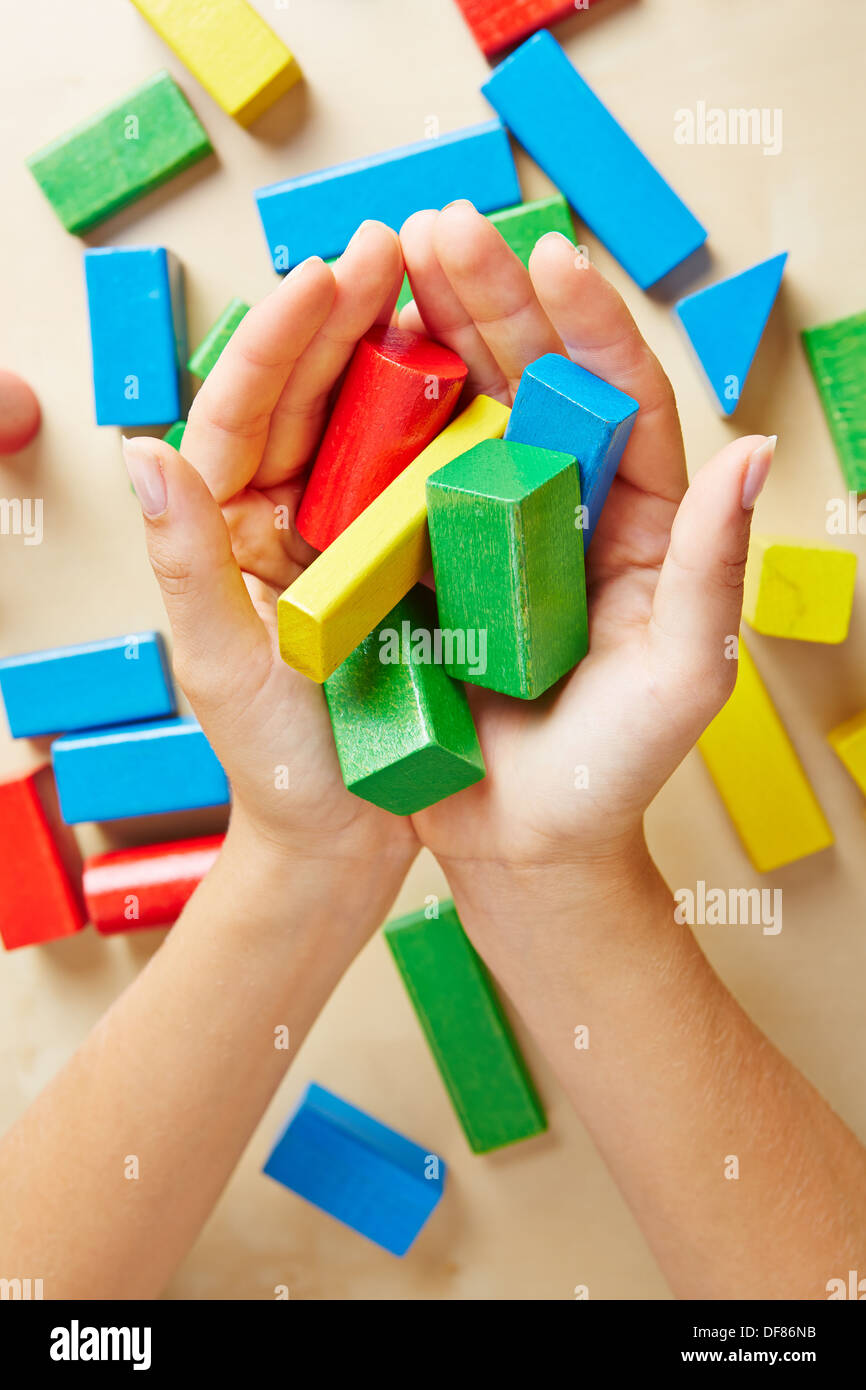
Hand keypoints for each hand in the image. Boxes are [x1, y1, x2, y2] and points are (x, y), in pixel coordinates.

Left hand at [123, 223, 418, 875]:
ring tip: (445, 281)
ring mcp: (343, 531)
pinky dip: (450, 420)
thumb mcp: (225, 669)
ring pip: (368, 419)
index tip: (328, 275)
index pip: (240, 412)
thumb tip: (141, 453)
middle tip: (399, 245)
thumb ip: (186, 564)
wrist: (347, 836)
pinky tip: (486, 371)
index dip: (281, 339)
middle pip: (308, 394)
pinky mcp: (401, 557)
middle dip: (347, 316)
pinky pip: (423, 472)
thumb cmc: (280, 767)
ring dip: (402, 349)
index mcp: (224, 529)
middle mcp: (280, 516)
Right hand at [399, 202, 773, 874]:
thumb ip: (709, 568)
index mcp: (632, 521)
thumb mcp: (681, 677)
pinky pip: (396, 482)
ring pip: (460, 416)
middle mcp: (560, 510)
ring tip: (387, 265)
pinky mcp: (421, 566)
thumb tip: (754, 452)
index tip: (550, 259)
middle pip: (533, 385)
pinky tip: (346, 367)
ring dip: (428, 339)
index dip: (588, 326)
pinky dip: (372, 424)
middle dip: (491, 302)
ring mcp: (485, 533)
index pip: (620, 401)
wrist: (525, 845)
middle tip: (441, 229)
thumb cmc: (611, 772)